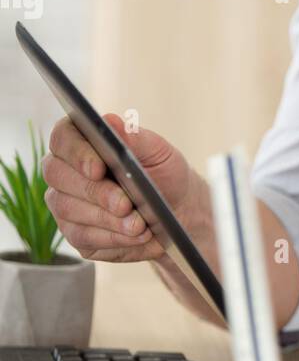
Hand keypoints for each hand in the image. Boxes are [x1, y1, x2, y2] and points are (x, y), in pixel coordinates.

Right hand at [43, 114, 198, 262]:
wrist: (178, 211)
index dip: (76, 153)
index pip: (63, 138)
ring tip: (139, 224)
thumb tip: (112, 121)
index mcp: (82, 141)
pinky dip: (113, 238)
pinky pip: (83, 237)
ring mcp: (66, 204)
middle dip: (95, 192)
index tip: (98, 168)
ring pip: (69, 210)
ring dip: (107, 219)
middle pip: (59, 176)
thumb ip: (135, 138)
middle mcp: (65, 171)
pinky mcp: (77, 234)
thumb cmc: (164, 174)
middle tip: (125, 204)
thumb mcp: (160, 153)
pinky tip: (135, 236)